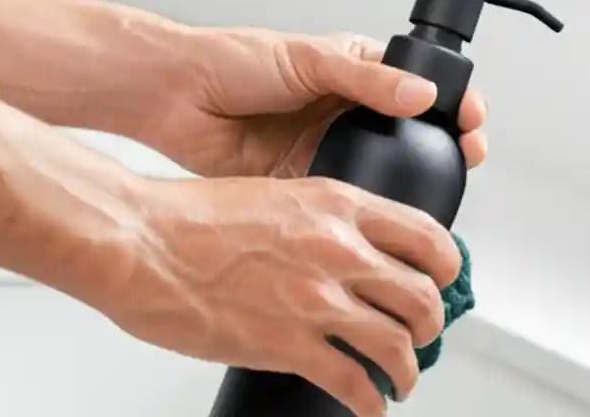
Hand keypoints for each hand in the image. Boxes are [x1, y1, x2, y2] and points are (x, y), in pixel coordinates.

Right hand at [101, 175, 461, 416]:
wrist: (143, 242)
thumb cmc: (193, 217)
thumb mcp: (280, 195)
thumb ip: (324, 221)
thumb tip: (352, 252)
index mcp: (339, 206)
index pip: (428, 237)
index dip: (447, 266)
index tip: (445, 279)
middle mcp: (340, 250)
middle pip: (422, 296)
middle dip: (431, 324)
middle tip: (422, 336)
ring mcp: (317, 300)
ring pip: (398, 344)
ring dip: (407, 368)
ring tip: (400, 378)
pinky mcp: (289, 346)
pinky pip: (353, 383)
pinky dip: (369, 402)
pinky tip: (367, 406)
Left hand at [140, 29, 488, 177]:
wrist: (176, 99)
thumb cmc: (231, 60)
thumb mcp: (308, 60)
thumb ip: (367, 79)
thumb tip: (421, 93)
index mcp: (357, 69)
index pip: (422, 83)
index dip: (454, 101)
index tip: (473, 119)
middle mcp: (349, 107)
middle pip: (413, 131)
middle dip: (446, 145)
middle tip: (467, 156)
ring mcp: (330, 145)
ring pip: (387, 168)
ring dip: (413, 180)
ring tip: (438, 191)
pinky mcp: (308, 180)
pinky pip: (350, 196)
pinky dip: (371, 206)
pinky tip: (386, 213)